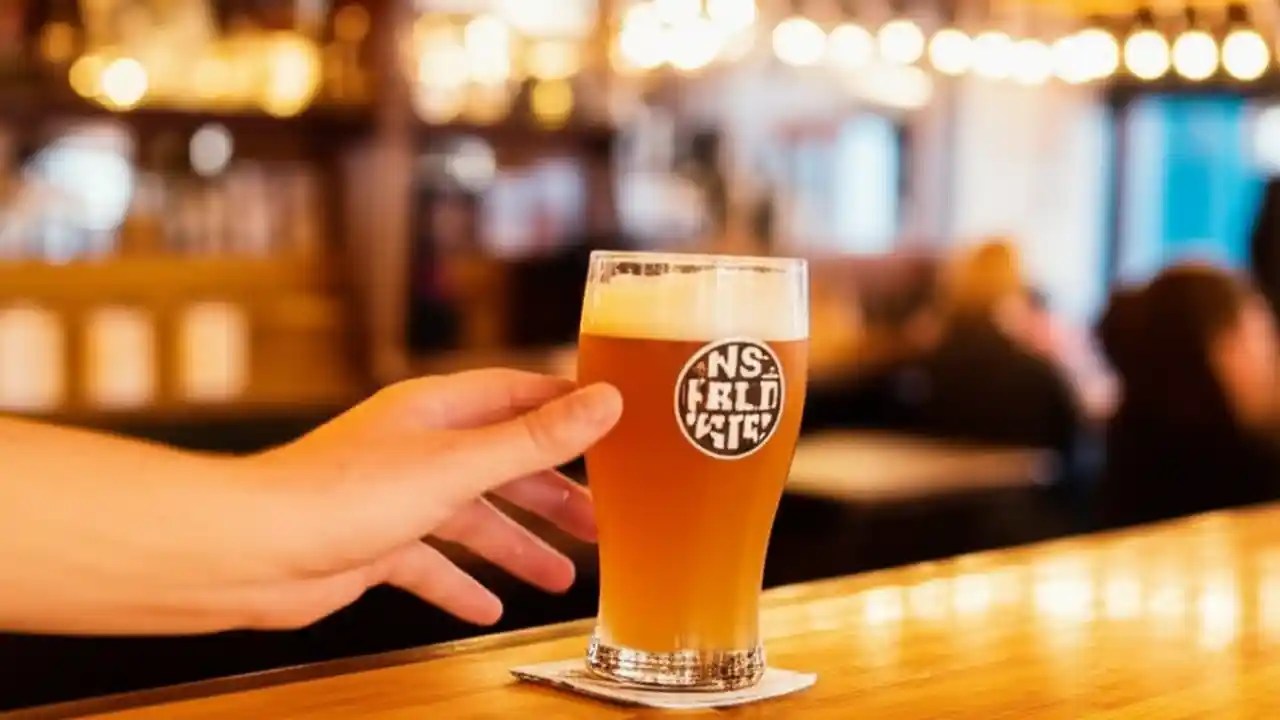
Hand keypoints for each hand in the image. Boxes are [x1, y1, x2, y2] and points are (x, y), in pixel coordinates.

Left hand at [235, 370, 621, 629]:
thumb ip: (533, 439)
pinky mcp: (375, 543)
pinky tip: (486, 609)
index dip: (564, 408)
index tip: (611, 424)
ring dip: (516, 546)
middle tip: (599, 520)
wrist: (250, 551)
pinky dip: (461, 584)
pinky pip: (432, 563)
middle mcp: (418, 446)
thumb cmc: (340, 495)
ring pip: (473, 518)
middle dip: (551, 493)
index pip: (517, 396)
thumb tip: (604, 402)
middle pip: (502, 463)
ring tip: (561, 575)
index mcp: (437, 410)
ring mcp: (396, 496)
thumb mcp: (457, 465)